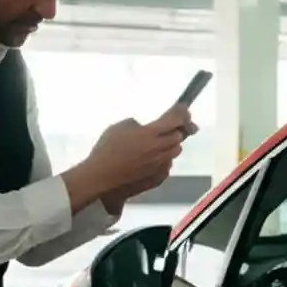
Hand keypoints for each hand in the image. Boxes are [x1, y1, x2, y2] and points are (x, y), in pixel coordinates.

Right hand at [62, 105, 195, 213]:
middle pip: (178, 136)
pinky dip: (164, 160)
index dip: (181, 112)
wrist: (102, 177)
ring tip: (159, 144)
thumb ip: (137, 124)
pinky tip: (151, 160)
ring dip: (170, 145)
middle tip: (169, 127)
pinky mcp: (158, 178)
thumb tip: (145, 127)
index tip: (183, 109)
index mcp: (149, 133)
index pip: (174, 120)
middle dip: (175, 129)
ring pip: (175, 151)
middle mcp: (159, 149)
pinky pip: (167, 165)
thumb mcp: (119, 127)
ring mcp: (160, 165)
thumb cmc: (107, 150)